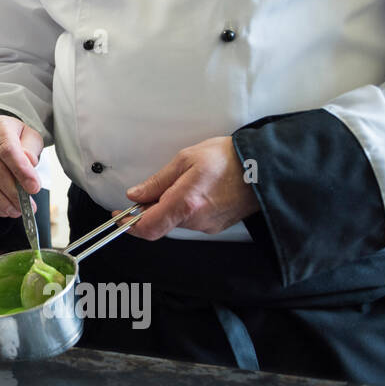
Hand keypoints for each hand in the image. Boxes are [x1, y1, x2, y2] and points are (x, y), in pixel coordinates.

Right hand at [0, 114, 43, 217]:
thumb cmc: (14, 138)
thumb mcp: (29, 137)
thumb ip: (30, 149)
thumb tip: (29, 162)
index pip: (7, 148)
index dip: (20, 170)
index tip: (34, 187)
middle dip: (11, 190)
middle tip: (27, 205)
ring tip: (16, 210)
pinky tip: (3, 210)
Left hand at [126, 136, 258, 239]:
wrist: (265, 168)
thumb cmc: (228, 158)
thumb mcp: (186, 159)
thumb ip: (158, 181)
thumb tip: (135, 195)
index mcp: (185, 203)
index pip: (148, 227)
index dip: (128, 224)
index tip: (119, 215)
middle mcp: (196, 220)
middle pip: (160, 224)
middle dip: (149, 210)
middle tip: (148, 191)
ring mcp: (208, 225)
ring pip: (175, 222)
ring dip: (168, 207)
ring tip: (180, 183)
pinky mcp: (217, 226)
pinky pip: (190, 220)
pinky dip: (184, 209)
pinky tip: (194, 190)